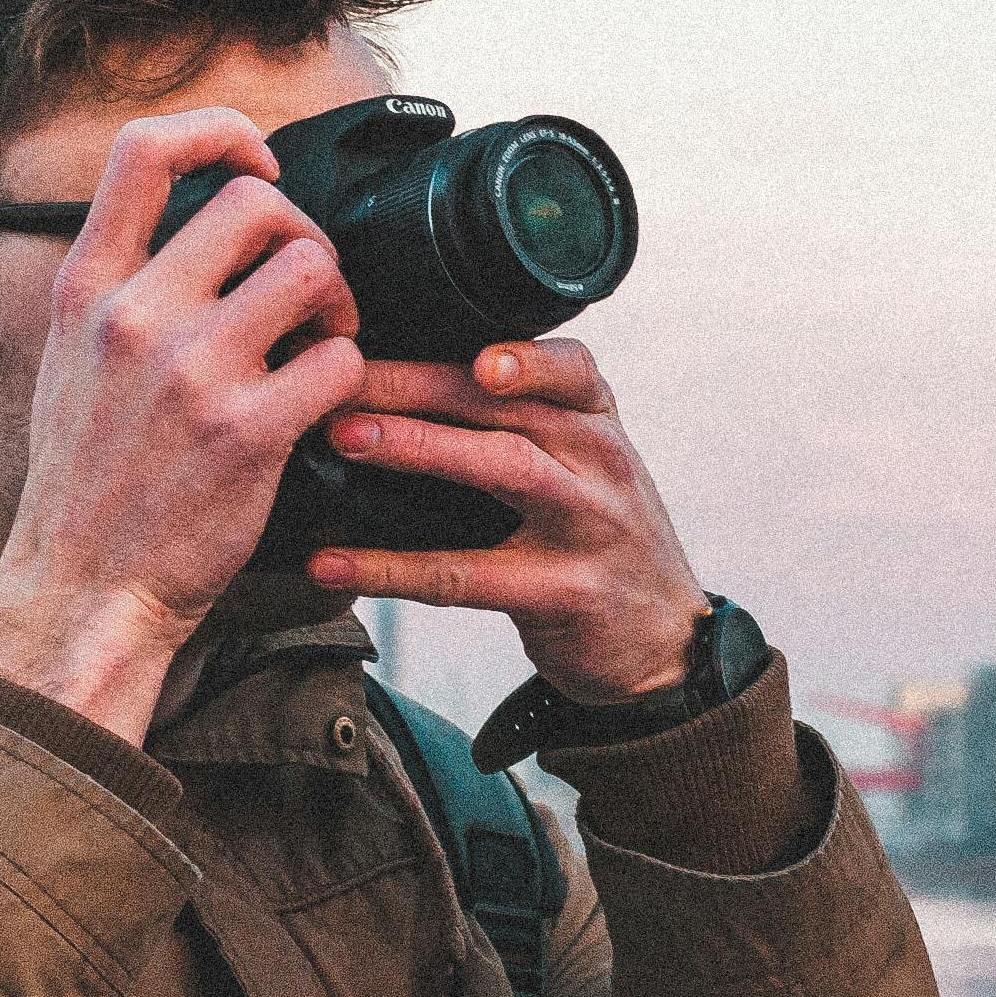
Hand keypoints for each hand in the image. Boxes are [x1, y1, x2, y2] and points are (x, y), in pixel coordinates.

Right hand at [0, 108, 364, 740]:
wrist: (79, 589)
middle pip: (256, 204)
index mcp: (86, 290)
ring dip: (336, 298)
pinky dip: (344, 372)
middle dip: (302, 233)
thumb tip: (184, 228)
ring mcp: (193, 373)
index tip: (256, 164)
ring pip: (312, 268)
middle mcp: (135, 317)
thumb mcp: (65, 363)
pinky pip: (337, 358)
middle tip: (306, 285)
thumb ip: (116, 288)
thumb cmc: (83, 483)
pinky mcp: (249, 431)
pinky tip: (321, 401)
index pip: (145, 150)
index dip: (219, 133)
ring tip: (323, 338)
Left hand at [307, 338, 708, 702]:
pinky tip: (335, 564)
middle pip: (511, 409)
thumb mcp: (585, 470)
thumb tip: (399, 386)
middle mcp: (601, 464)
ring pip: (500, 469)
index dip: (526, 357)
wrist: (660, 641)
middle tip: (342, 376)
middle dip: (421, 386)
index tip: (475, 355)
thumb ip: (524, 424)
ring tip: (343, 438)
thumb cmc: (599, 540)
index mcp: (598, 425)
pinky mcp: (562, 593)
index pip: (571, 370)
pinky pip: (465, 577)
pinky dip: (392, 567)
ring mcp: (588, 527)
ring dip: (416, 447)